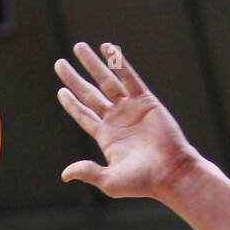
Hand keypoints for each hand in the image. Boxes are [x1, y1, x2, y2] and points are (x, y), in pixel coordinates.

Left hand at [54, 42, 197, 201]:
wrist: (170, 172)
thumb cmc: (141, 182)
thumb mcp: (109, 181)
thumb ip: (87, 172)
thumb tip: (65, 174)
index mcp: (106, 137)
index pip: (84, 115)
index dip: (72, 103)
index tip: (61, 90)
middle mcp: (117, 120)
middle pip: (90, 94)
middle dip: (74, 79)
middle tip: (59, 64)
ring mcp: (131, 109)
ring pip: (106, 81)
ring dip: (92, 64)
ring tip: (78, 47)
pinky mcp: (146, 101)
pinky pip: (129, 77)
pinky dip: (118, 62)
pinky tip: (107, 48)